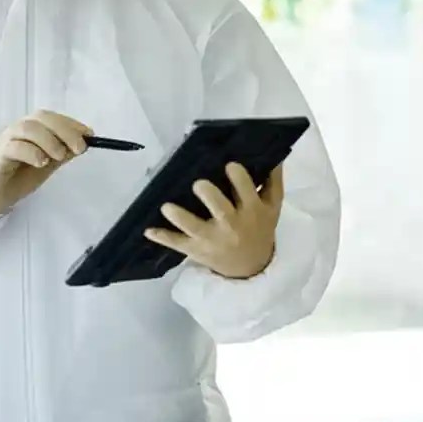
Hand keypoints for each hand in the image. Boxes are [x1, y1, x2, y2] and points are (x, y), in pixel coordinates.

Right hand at [0, 110, 91, 219]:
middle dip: (64, 130)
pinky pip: (13, 147)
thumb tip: (84, 142)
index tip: (89, 135)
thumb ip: (63, 152)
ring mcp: (5, 140)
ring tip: (60, 157)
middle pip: (40, 118)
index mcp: (30, 128)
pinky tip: (42, 163)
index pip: (51, 117)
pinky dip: (31, 152)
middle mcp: (17, 129)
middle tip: (79, 148)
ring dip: (48, 140)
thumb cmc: (18, 176)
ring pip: (26, 129)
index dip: (71, 123)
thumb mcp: (47, 163)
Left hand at [145, 163, 283, 278]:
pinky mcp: (197, 250)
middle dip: (210, 196)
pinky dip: (163, 238)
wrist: (252, 266)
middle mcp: (232, 226)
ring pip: (195, 229)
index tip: (229, 165)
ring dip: (181, 218)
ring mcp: (212, 239)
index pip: (247, 192)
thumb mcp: (272, 207)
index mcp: (252, 211)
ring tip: (167, 206)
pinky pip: (178, 245)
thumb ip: (273, 182)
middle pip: (222, 211)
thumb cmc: (260, 228)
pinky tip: (148, 230)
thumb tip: (274, 155)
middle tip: (198, 184)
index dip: (238, 178)